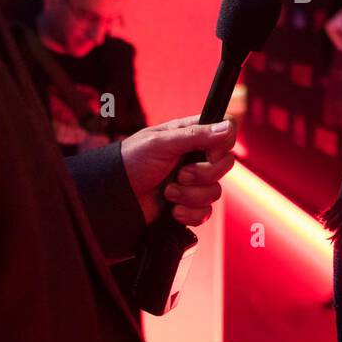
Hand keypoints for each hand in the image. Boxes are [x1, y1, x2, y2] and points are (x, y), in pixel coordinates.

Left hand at [119, 115, 236, 226]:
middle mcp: (196, 157)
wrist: (115, 195)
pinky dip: (189, 213)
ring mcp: (194, 182)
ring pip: (215, 191)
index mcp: (191, 135)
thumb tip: (226, 127)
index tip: (210, 153)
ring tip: (168, 192)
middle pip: (225, 164)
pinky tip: (172, 210)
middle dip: (203, 173)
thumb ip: (195, 135)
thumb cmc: (131, 160)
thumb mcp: (161, 143)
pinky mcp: (189, 205)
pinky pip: (205, 212)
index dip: (224, 143)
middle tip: (180, 174)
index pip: (225, 131)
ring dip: (190, 195)